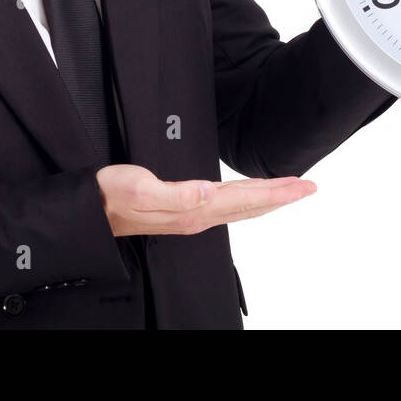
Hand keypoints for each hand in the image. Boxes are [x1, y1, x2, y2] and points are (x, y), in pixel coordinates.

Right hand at [95, 164, 316, 237]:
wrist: (91, 209)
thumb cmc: (111, 196)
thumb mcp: (141, 188)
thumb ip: (177, 194)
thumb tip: (209, 191)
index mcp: (193, 210)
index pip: (246, 199)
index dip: (277, 191)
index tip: (302, 185)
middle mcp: (198, 215)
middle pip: (251, 204)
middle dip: (282, 195)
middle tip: (310, 187)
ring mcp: (192, 214)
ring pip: (242, 206)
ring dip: (270, 197)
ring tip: (291, 190)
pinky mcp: (184, 208)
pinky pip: (229, 205)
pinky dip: (249, 198)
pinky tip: (253, 195)